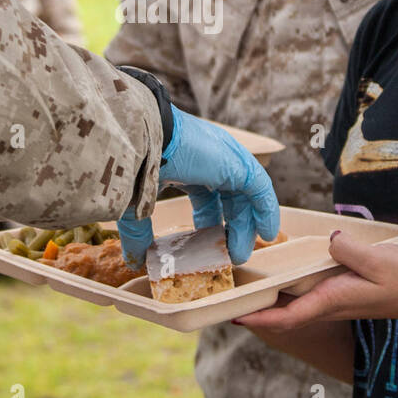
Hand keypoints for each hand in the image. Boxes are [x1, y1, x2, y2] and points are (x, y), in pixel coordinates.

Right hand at [117, 106, 278, 267]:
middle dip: (227, 227)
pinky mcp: (238, 163)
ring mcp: (224, 158)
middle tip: (226, 255)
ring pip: (245, 194)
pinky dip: (266, 211)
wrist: (137, 137)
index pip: (204, 193)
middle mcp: (207, 157)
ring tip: (241, 253)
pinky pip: (260, 189)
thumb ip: (139, 233)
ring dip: (245, 225)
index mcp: (185, 162)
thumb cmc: (131, 165)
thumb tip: (135, 259)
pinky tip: (266, 233)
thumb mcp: (136, 204)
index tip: (205, 244)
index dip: (207, 220)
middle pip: (226, 196)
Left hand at [234, 232, 397, 330]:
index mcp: (332, 299)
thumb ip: (348, 249)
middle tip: (227, 295)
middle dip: (255, 308)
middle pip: (283, 313)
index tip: (233, 316)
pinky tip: (283, 270)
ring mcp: (335, 300)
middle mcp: (329, 304)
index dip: (258, 319)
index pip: (287, 317)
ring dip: (270, 298)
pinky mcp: (342, 293)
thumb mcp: (377, 259)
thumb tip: (328, 241)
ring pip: (294, 304)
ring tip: (246, 281)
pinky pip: (308, 294)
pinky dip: (289, 287)